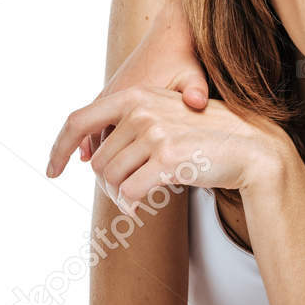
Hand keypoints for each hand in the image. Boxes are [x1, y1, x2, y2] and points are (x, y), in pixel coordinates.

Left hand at [46, 86, 282, 213]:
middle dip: (107, 184)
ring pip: (112, 178)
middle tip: (125, 195)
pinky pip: (130, 192)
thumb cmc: (209, 138)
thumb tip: (97, 160)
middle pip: (98, 160)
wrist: (252, 147)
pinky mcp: (168, 158)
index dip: (59, 148)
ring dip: (120, 196)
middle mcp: (142, 109)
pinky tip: (142, 208)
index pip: (78, 120)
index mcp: (136, 96)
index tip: (51, 171)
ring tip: (138, 199)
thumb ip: (134, 127)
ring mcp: (155, 132)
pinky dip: (131, 206)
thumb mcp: (168, 118)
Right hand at [47, 0, 212, 173]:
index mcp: (126, 96)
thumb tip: (197, 101)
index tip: (52, 172)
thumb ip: (195, 90)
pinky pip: (99, 120)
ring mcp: (113, 94)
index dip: (63, 149)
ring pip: (93, 129)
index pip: (82, 126)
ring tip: (101, 181)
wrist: (174, 34)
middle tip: (90, 187)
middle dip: (82, 160)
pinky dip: (93, 138)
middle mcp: (113, 95)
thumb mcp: (192, 75)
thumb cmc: (184, 58)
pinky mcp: (118, 93)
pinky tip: (90, 154)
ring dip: (89, 152)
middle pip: (85, 134)